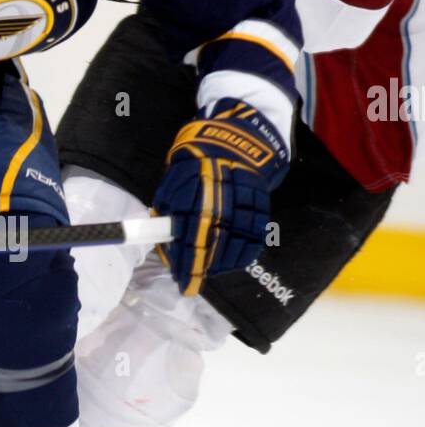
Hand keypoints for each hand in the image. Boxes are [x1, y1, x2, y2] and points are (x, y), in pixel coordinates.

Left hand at [153, 99, 288, 295]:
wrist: (235, 143)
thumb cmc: (196, 164)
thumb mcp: (173, 182)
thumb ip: (167, 212)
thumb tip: (164, 243)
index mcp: (197, 199)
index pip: (191, 240)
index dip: (186, 264)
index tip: (182, 281)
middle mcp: (223, 207)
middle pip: (213, 249)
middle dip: (201, 270)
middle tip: (192, 283)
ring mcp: (245, 210)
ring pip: (234, 249)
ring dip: (220, 266)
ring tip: (208, 272)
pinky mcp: (261, 212)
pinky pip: (254, 242)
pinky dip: (241, 256)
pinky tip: (229, 262)